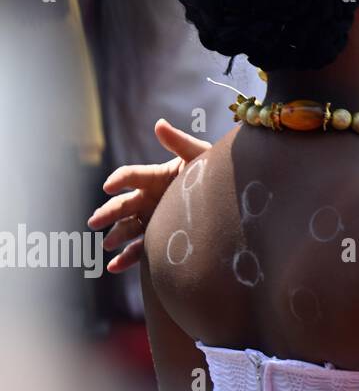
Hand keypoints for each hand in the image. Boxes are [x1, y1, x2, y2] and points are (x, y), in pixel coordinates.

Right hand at [88, 119, 210, 272]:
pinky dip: (125, 258)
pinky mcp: (159, 238)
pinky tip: (113, 266)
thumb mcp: (200, 156)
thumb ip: (179, 143)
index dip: (120, 179)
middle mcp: (149, 198)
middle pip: (123, 204)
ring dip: (116, 235)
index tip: (109, 186)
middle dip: (108, 212)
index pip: (132, 176)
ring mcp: (152, 219)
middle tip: (95, 221)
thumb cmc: (215, 171)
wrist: (232, 199)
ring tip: (108, 244)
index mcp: (156, 176)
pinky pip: (139, 250)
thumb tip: (159, 124)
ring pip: (128, 227)